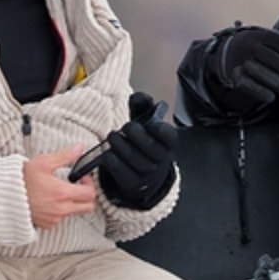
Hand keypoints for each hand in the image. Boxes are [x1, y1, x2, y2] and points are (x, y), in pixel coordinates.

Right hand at [24, 144, 97, 229]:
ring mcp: (54, 218)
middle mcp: (60, 209)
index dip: (89, 184)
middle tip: (77, 187)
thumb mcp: (44, 162)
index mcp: (62, 193)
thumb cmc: (21, 179)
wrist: (4, 195)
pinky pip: (60, 219)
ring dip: (71, 203)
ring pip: (73, 213)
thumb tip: (79, 148)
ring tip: (58, 192)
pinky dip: (58, 211)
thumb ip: (65, 156)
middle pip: (87, 207)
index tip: (82, 179)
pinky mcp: (46, 224)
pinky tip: (49, 201)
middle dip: (86, 196)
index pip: (90, 194)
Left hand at [97, 92, 178, 210]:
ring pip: (133, 158)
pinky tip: (109, 153)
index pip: (169, 136)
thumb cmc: (144, 143)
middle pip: (149, 146)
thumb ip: (143, 107)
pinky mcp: (133, 183)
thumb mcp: (146, 123)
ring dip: (120, 145)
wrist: (144, 174)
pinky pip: (119, 170)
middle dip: (135, 134)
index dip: (161, 130)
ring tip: (113, 137)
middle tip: (127, 127)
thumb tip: (138, 97)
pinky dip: (112, 159)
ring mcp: (148, 174)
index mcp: (168, 143)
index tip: (152, 124)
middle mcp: (161, 160)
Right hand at [210, 25, 278, 107]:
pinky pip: (248, 85)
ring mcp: (241, 60)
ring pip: (260, 72)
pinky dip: (260, 92)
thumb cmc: (258, 46)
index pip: (278, 41)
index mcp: (260, 34)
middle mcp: (249, 45)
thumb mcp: (270, 39)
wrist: (227, 52)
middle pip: (271, 58)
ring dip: (278, 83)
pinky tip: (271, 97)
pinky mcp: (234, 75)